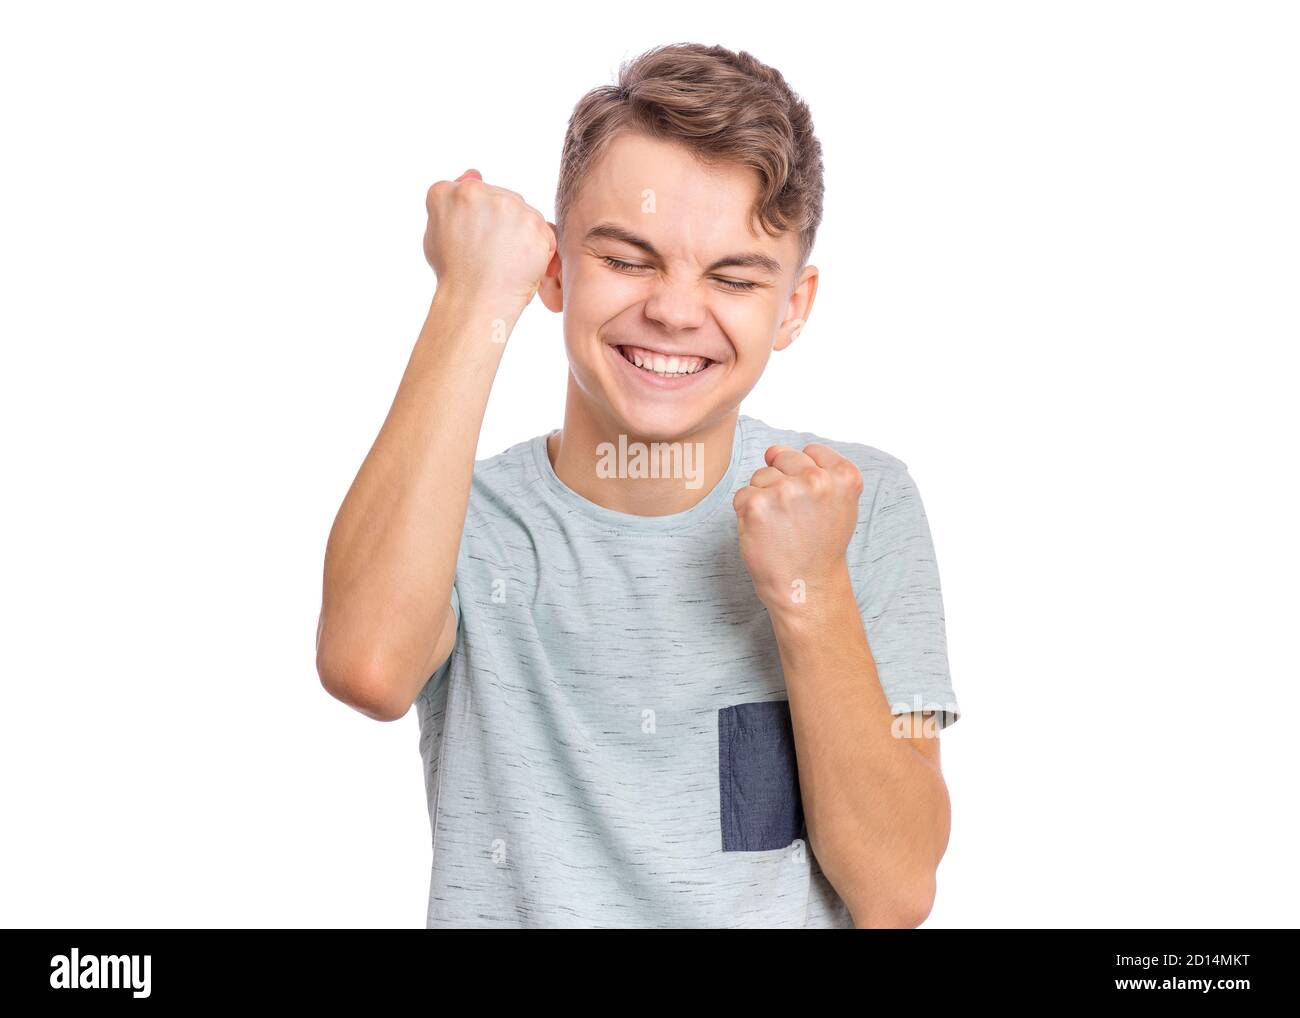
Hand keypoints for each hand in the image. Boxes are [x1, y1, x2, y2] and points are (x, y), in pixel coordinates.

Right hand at [423, 168, 557, 308]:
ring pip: (524, 212)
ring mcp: (508, 205)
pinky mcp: (534, 222)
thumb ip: (451, 201)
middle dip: (502, 224)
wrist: (474, 303)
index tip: (474, 240)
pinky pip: (544, 230)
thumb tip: (474, 172)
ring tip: (507, 263)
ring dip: (521, 234)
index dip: (476, 219)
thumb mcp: (436, 233)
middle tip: (492, 256)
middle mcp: (476, 192)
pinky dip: (540, 249)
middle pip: (500, 199)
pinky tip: (524, 266)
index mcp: (446, 193)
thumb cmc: (453, 275)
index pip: (468, 191)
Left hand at [732, 443, 863, 612]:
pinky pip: (742, 495)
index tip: (812, 506)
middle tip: (794, 520)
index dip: (806, 476)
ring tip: (781, 528)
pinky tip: (765, 534)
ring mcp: (785, 491)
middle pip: (782, 459)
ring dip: (763, 499)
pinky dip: (747, 514)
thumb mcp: (839, 504)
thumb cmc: (820, 547)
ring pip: (760, 476)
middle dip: (782, 484)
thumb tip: (771, 451)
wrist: (806, 588)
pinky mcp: (756, 505)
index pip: (812, 451)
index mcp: (844, 476)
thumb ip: (818, 470)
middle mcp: (816, 480)